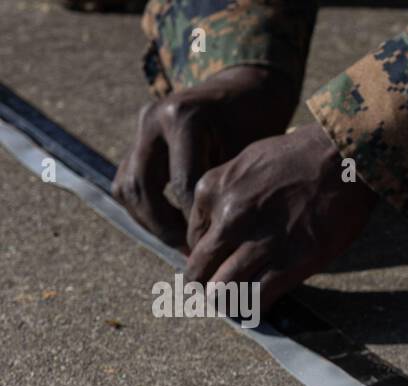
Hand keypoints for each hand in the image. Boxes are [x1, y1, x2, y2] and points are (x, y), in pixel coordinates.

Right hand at [112, 66, 297, 246]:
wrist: (245, 87)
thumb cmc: (258, 121)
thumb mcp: (250, 152)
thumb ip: (229, 189)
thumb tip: (220, 244)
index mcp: (183, 118)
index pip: (182, 184)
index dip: (195, 223)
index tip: (212, 249)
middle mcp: (152, 119)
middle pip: (141, 188)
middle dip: (163, 228)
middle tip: (189, 254)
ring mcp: (140, 127)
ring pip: (127, 187)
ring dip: (149, 222)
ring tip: (180, 245)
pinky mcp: (137, 138)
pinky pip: (129, 181)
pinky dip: (146, 209)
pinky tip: (172, 228)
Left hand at [184, 123, 377, 306]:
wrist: (345, 156)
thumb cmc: (301, 157)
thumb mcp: (247, 163)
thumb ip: (227, 195)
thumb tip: (219, 229)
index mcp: (213, 190)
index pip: (192, 240)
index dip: (204, 258)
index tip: (217, 266)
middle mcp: (230, 218)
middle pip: (200, 271)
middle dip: (207, 286)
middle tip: (220, 293)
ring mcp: (261, 242)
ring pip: (224, 291)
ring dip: (229, 302)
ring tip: (238, 304)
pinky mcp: (293, 261)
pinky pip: (259, 299)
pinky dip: (255, 308)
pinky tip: (260, 307)